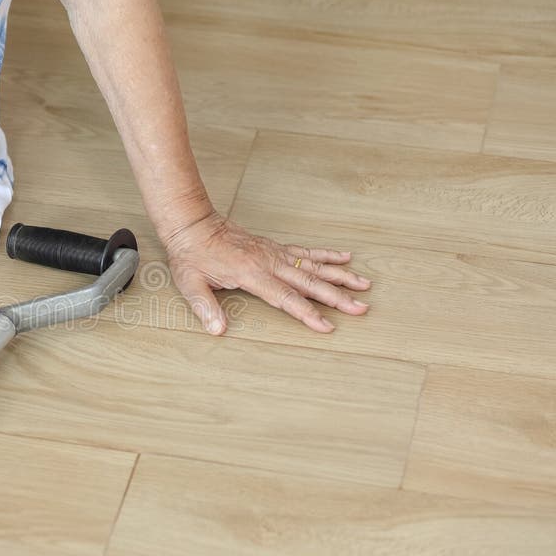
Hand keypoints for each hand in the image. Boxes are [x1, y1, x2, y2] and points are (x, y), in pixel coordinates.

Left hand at [163, 212, 371, 334]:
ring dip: (340, 275)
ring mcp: (274, 253)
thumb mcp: (191, 283)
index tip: (326, 326)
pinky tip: (346, 256)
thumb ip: (205, 307)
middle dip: (336, 297)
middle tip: (361, 309)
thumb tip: (217, 330)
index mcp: (251, 274)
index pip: (285, 298)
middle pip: (309, 283)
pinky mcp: (274, 247)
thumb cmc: (191, 255)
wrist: (192, 224)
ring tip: (364, 285)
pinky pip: (305, 251)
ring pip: (313, 266)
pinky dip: (326, 254)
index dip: (307, 313)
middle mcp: (268, 262)